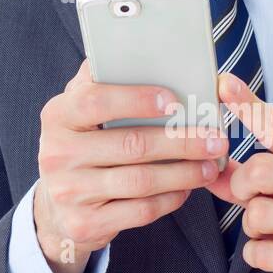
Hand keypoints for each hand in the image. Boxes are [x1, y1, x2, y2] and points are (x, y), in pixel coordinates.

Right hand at [34, 59, 227, 272]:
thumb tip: (144, 48)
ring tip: (212, 164)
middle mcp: (57, 153)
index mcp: (58, 115)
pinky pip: (139, 210)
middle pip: (130, 145)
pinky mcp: (84, 223)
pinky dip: (171, 198)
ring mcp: (69, 191)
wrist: (56, 207)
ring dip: (184, 172)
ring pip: (140, 181)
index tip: (176, 100)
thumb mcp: (81, 110)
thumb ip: (104, 81)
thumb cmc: (83, 145)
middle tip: (216, 137)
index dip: (137, 99)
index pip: (95, 100)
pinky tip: (188, 188)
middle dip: (181, 141)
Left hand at [208, 72, 272, 272]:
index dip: (248, 104)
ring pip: (257, 213)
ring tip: (272, 230)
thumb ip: (252, 177)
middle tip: (248, 198)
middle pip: (261, 169)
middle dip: (242, 186)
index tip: (223, 83)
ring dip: (251, 226)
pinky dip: (258, 253)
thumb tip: (212, 169)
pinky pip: (260, 251)